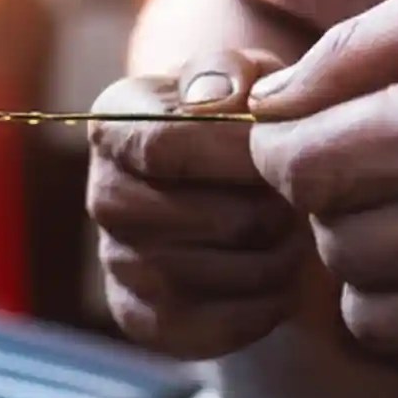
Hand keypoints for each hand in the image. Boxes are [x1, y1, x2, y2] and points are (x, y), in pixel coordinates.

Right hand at [87, 49, 320, 359]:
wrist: (235, 191)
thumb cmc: (243, 124)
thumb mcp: (247, 77)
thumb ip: (233, 71)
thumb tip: (215, 101)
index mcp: (114, 124)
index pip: (164, 145)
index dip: (238, 154)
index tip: (280, 152)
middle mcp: (104, 196)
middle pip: (212, 218)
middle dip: (273, 210)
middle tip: (293, 199)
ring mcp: (119, 264)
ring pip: (229, 274)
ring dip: (280, 255)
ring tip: (285, 231)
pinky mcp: (144, 321)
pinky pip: (225, 326)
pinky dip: (268, 304)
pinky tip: (274, 275)